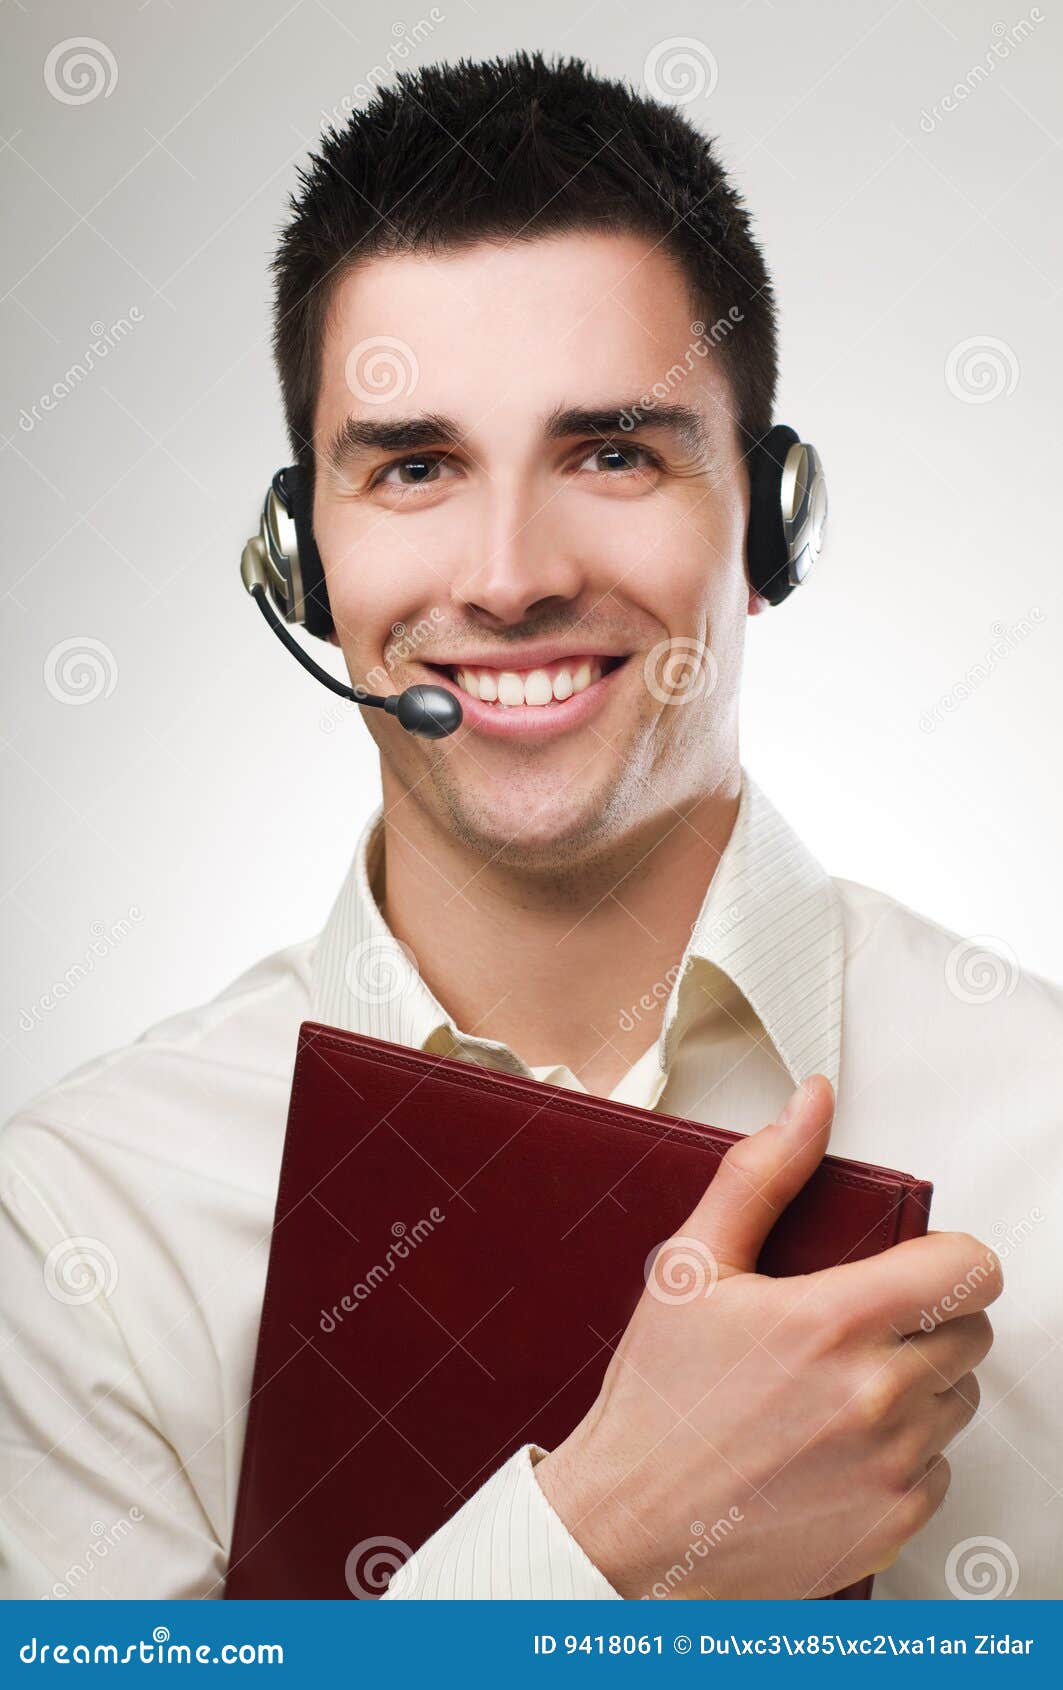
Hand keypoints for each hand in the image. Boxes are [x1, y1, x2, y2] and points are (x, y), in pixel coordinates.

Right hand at [535, 1076, 1000, 1598]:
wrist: (629, 1529)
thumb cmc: (655, 1401)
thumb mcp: (690, 1267)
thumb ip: (762, 1174)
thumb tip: (808, 1107)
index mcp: (832, 1322)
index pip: (971, 1270)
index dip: (949, 1258)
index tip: (916, 1265)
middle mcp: (875, 1397)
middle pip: (970, 1333)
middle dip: (924, 1320)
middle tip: (852, 1329)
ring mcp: (890, 1468)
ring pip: (956, 1400)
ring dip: (916, 1386)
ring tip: (835, 1388)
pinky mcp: (893, 1524)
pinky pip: (939, 1468)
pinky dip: (902, 1453)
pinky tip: (835, 1446)